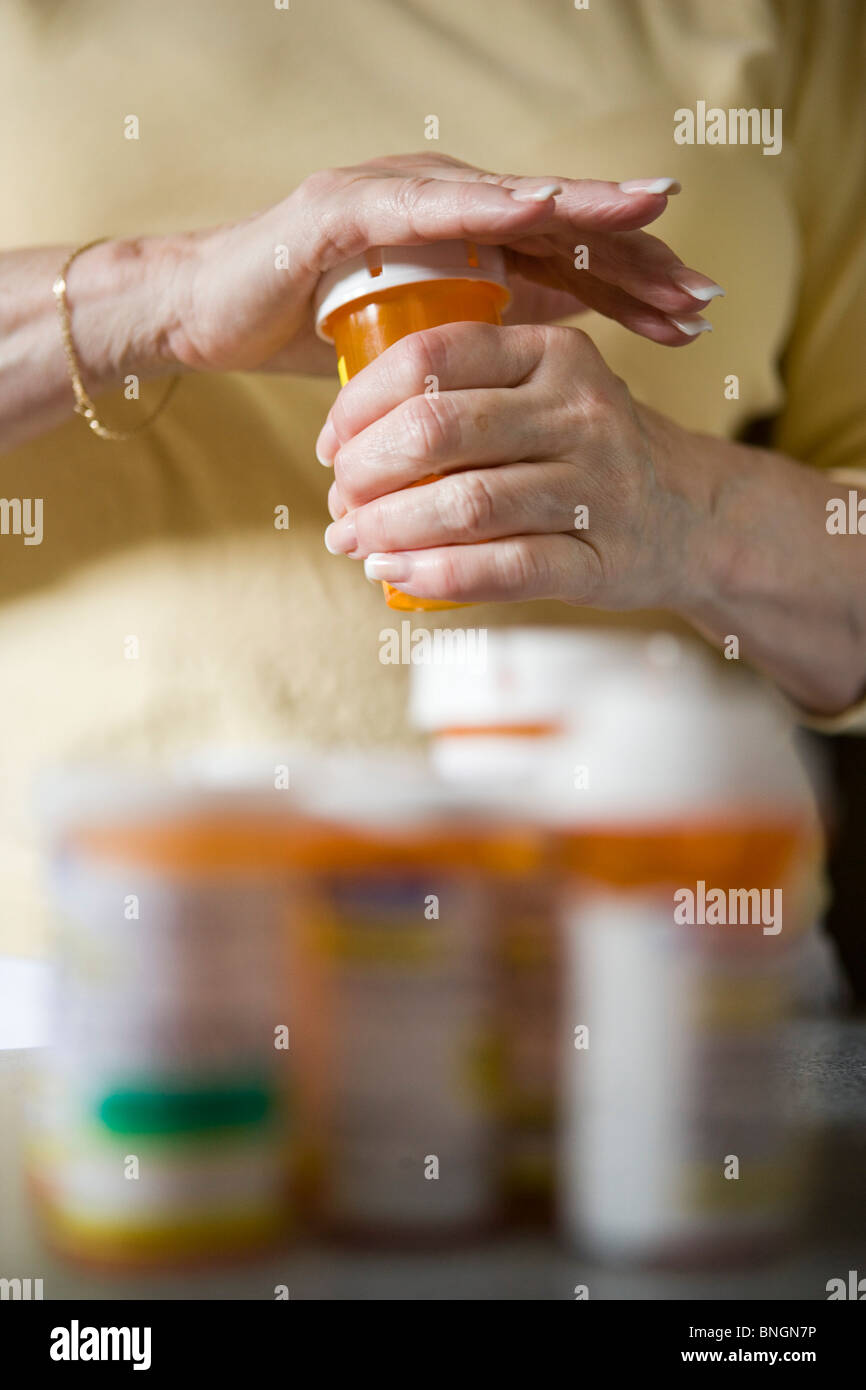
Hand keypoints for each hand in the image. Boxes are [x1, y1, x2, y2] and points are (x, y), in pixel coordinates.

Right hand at [167, 153, 721, 374]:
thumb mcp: (424, 343)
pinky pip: (429, 206)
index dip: (633, 286)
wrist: (212, 319)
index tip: (697, 317)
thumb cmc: (310, 331)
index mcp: (467, 247)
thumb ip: (489, 325)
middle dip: (635, 255)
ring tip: (652, 217)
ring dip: (582, 213)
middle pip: (558, 230)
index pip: (566, 263)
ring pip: (509, 204)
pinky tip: (542, 205)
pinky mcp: (350, 207)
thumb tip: (568, 337)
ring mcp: (401, 199)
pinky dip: (486, 203)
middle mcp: (446, 209)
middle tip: (702, 288)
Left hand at [317, 319, 713, 608]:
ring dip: (388, 528)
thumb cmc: (587, 453)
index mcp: (551, 353)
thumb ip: (466, 393)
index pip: (431, 357)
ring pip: (465, 503)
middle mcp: (579, 411)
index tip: (332, 443)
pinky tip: (397, 575)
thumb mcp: (544, 393)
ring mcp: (596, 486)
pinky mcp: (600, 558)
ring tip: (354, 542)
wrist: (691, 516)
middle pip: (438, 429)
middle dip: (365, 470)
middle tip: (340, 500)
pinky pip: (506, 569)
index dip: (360, 402)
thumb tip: (345, 438)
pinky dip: (437, 575)